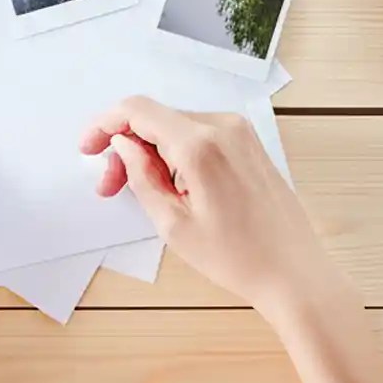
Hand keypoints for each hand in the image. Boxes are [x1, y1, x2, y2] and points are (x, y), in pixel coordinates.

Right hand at [81, 97, 382, 382]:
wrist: (294, 273)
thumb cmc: (238, 258)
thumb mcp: (172, 224)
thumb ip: (141, 176)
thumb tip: (123, 145)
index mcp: (201, 144)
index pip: (137, 110)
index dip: (104, 124)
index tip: (88, 147)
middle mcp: (223, 127)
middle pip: (155, 119)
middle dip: (126, 147)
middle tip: (110, 188)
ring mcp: (240, 132)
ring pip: (176, 126)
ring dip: (150, 151)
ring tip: (145, 195)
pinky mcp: (249, 143)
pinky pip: (200, 134)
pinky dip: (176, 152)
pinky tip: (173, 186)